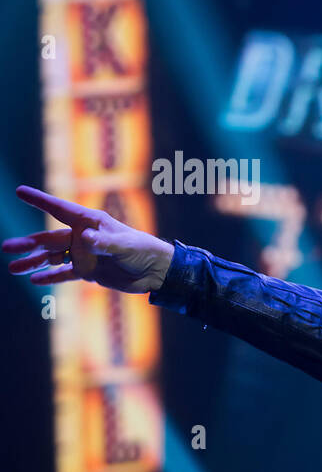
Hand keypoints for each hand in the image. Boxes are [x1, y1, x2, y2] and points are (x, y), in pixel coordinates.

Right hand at [3, 186, 173, 292]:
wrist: (156, 272)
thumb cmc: (143, 250)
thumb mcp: (125, 245)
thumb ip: (103, 243)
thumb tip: (82, 239)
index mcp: (90, 222)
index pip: (60, 209)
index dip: (39, 200)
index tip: (19, 192)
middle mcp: (82, 237)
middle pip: (49, 239)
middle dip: (28, 244)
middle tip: (7, 247)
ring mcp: (83, 255)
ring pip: (51, 257)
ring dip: (33, 262)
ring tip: (12, 268)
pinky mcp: (88, 272)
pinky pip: (64, 274)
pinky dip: (50, 277)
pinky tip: (34, 280)